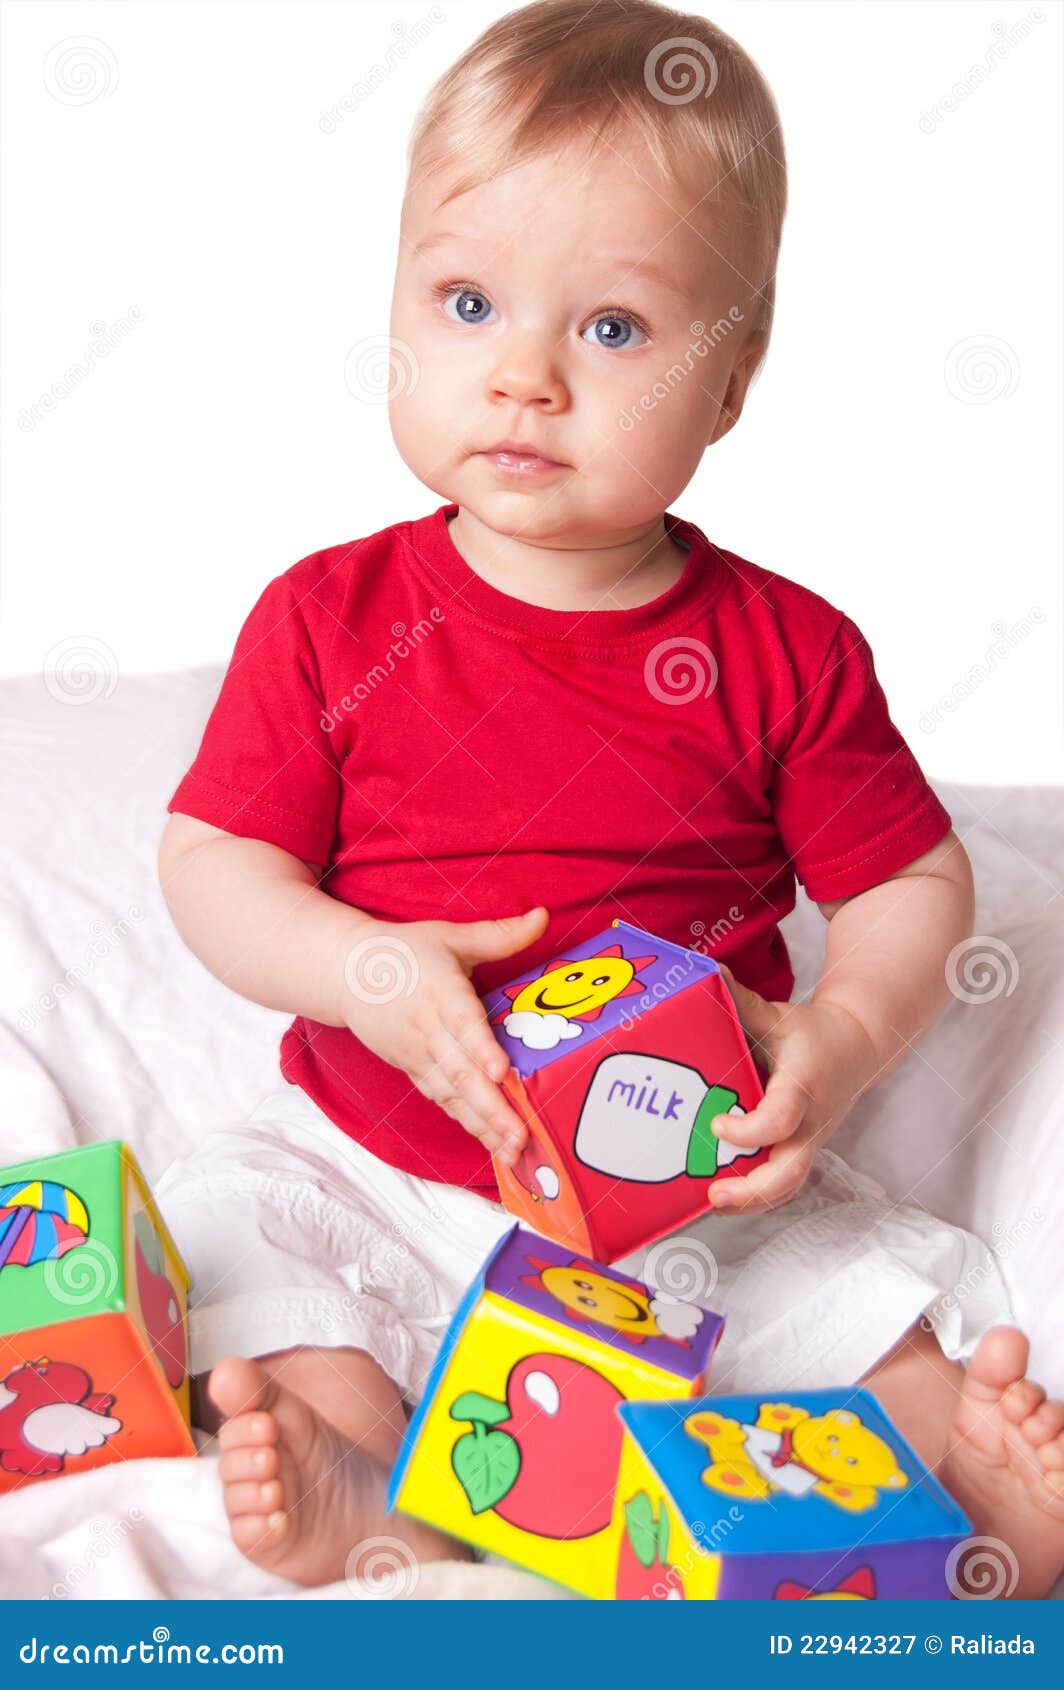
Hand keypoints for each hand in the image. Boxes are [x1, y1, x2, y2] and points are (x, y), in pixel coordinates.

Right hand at [333, 907, 548, 1165]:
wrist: (348, 974)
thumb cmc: (406, 952)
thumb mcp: (451, 935)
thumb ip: (500, 933)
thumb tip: (543, 916)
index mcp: (440, 991)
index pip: (462, 1023)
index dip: (481, 1049)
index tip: (502, 1071)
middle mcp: (428, 1029)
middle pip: (461, 1073)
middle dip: (493, 1108)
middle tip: (522, 1135)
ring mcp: (418, 1055)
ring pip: (452, 1095)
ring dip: (483, 1125)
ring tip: (513, 1151)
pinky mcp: (413, 1070)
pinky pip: (442, 1100)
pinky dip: (466, 1123)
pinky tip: (490, 1143)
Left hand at [707, 964, 879, 1213]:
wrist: (856, 1049)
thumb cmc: (811, 1033)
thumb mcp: (778, 1015)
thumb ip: (740, 1001)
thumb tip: (709, 973)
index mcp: (802, 1086)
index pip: (780, 1119)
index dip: (749, 1131)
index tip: (717, 1125)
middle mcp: (809, 1123)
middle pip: (789, 1174)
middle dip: (752, 1193)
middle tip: (713, 1196)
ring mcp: (807, 1143)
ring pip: (786, 1187)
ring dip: (749, 1202)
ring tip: (709, 1203)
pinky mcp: (800, 1153)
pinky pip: (780, 1182)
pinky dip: (752, 1195)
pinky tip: (718, 1195)